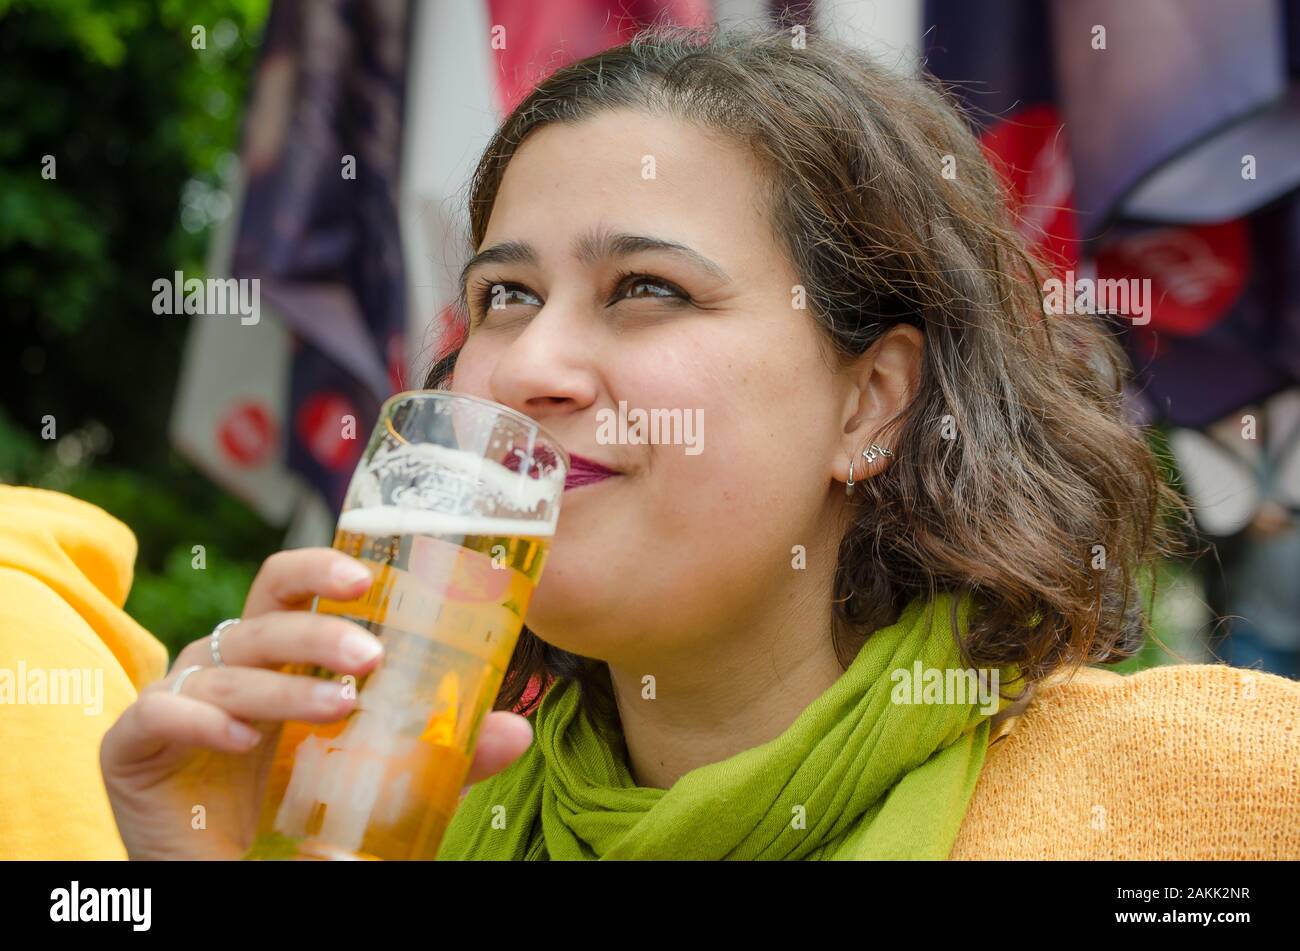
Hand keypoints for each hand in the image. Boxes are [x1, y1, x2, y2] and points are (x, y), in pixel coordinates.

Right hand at [100, 547, 534, 859]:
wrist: (232, 880)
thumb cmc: (299, 814)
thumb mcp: (379, 777)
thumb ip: (441, 753)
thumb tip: (516, 730)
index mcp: (277, 658)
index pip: (289, 586)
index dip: (320, 567)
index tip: (368, 578)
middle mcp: (226, 668)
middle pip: (262, 615)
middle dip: (316, 626)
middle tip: (371, 656)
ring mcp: (176, 702)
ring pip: (224, 667)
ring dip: (284, 684)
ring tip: (339, 707)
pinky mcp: (131, 748)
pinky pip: (157, 713)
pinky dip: (201, 718)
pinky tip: (244, 740)